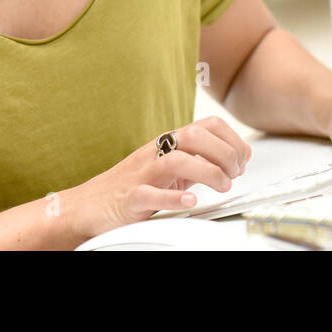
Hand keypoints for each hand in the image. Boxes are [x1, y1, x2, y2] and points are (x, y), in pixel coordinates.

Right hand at [63, 116, 252, 243]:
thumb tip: (233, 160)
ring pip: (176, 160)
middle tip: (234, 174)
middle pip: (194, 136)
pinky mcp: (129, 198)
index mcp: (167, 144)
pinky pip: (150, 194)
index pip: (207, 125)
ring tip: (222, 185)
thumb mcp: (168, 170)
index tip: (243, 160)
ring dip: (207, 171)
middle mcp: (155, 153)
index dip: (232, 140)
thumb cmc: (130, 187)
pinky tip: (190, 203)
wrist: (87, 205)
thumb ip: (196, 162)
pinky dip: (173, 198)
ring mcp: (141, 174)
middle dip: (224, 153)